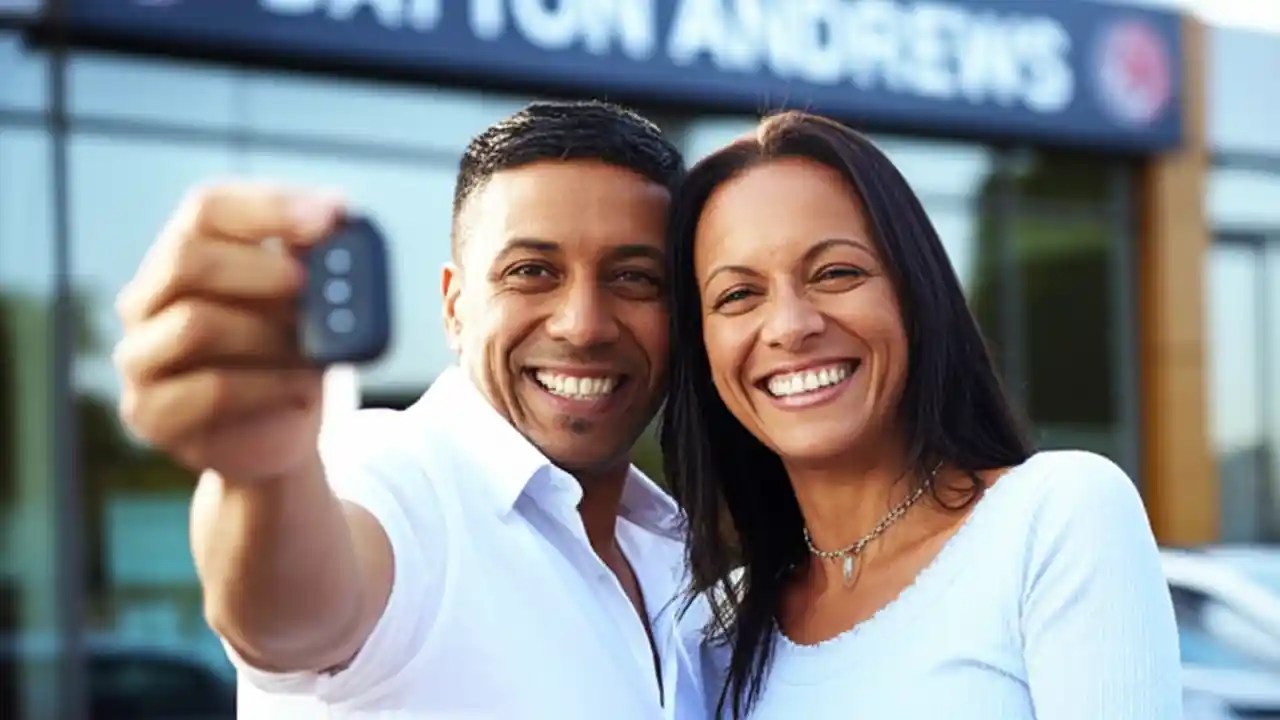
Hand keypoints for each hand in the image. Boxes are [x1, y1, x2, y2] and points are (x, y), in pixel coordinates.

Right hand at [113, 182, 344, 481]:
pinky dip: (269, 386)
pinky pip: (210, 390)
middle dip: (259, 268)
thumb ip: (313, 260)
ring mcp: (139, 357)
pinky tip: (302, 390)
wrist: (278, 437)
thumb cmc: (288, 356)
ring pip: (196, 324)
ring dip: (269, 334)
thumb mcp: (308, 303)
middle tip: (309, 284)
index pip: (208, 207)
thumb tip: (338, 215)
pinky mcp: (149, 413)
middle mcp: (147, 299)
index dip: (270, 207)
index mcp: (183, 256)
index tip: (330, 216)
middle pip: (187, 258)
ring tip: (312, 351)